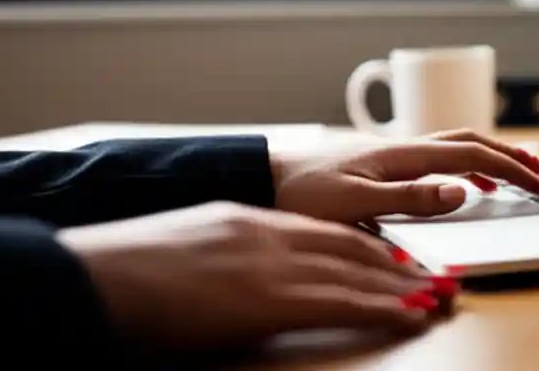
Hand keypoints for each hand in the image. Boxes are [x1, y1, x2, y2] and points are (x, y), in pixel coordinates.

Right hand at [58, 202, 443, 349]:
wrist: (99, 276)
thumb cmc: (128, 274)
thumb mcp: (188, 251)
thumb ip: (226, 263)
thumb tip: (241, 290)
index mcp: (247, 222)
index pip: (324, 233)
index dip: (367, 248)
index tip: (395, 261)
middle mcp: (268, 235)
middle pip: (352, 246)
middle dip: (398, 265)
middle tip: (435, 279)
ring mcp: (271, 264)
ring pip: (357, 272)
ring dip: (404, 287)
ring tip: (439, 298)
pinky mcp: (270, 298)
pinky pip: (341, 302)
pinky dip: (382, 308)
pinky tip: (409, 315)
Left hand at [270, 129, 538, 223]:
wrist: (266, 176)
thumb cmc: (303, 194)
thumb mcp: (355, 203)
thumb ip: (409, 198)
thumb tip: (461, 191)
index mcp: (403, 155)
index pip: (473, 156)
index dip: (512, 170)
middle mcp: (404, 147)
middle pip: (471, 142)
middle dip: (512, 158)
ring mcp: (395, 152)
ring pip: (456, 145)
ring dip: (492, 156)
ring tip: (519, 172)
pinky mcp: (385, 161)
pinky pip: (438, 155)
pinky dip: (466, 163)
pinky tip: (466, 182)